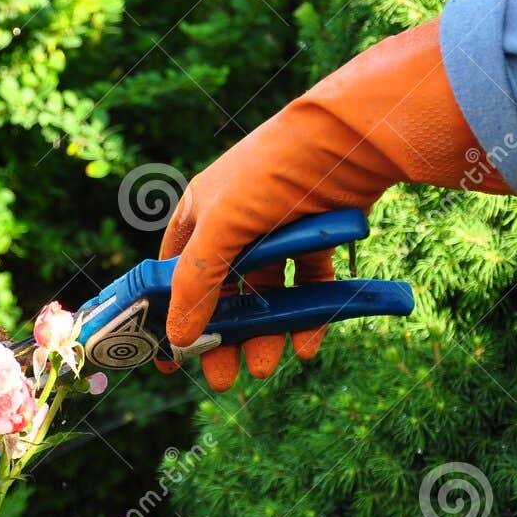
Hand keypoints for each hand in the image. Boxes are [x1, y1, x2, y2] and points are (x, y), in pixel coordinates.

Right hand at [157, 18, 511, 390]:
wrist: (350, 137)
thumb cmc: (271, 172)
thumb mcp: (220, 229)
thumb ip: (195, 285)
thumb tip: (177, 338)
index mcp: (200, 213)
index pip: (172, 273)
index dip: (166, 315)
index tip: (166, 359)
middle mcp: (236, 223)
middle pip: (223, 292)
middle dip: (223, 336)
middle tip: (225, 379)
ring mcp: (279, 230)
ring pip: (267, 293)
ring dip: (266, 332)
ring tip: (269, 366)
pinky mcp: (319, 235)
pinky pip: (308, 284)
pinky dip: (308, 315)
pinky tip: (308, 343)